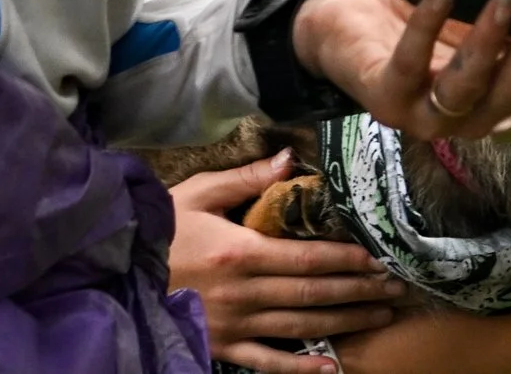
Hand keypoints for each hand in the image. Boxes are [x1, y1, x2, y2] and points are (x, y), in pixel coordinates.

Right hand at [167, 147, 403, 373]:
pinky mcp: (222, 348)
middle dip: (358, 290)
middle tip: (395, 287)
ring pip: (301, 327)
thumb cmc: (159, 229)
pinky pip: (267, 363)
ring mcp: (235, 325)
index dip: (347, 260)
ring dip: (345, 322)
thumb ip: (246, 177)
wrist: (115, 273)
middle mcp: (245, 292)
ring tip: (380, 315)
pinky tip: (332, 369)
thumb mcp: (198, 192)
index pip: (308, 258)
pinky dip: (301, 369)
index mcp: (242, 251)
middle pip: (314, 293)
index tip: (379, 258)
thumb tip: (288, 158)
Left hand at [293, 0, 510, 139]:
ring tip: (504, 0)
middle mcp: (474, 118)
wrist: (348, 28)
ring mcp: (428, 116)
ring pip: (467, 87)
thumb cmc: (429, 15)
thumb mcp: (480, 11)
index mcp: (506, 99)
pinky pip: (409, 67)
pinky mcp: (385, 99)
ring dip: (489, 45)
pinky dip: (425, 29)